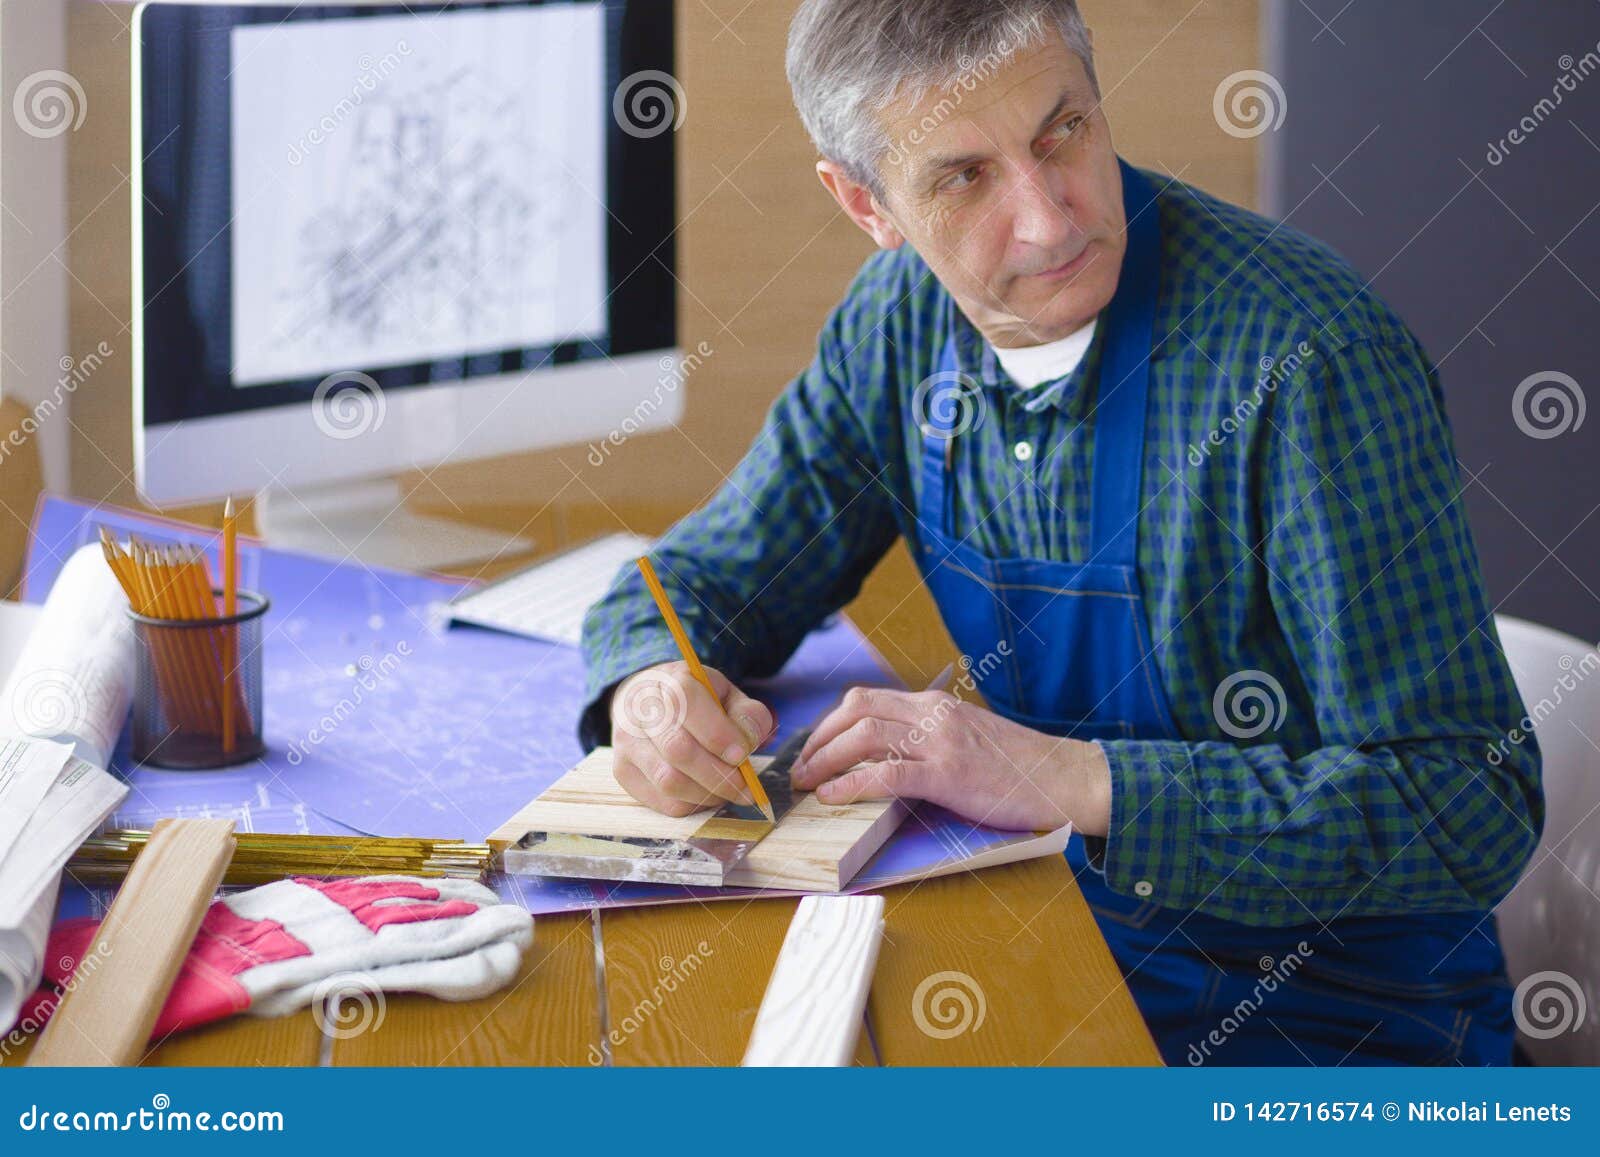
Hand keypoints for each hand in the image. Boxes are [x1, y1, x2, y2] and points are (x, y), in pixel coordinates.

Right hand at [608, 662, 775, 817]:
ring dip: (708, 793)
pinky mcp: (623, 772)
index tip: (742, 754)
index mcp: (670, 682)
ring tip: (726, 789)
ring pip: (669, 782)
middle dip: (719, 775)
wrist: (646, 702)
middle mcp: (641, 711)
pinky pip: (663, 802)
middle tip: (745, 787)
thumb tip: (747, 743)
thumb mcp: (727, 695)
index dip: (718, 733)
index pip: (687, 703)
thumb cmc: (697, 702)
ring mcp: (627, 743)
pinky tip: (705, 792)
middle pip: (678, 750)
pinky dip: (693, 804)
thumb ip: (747, 714)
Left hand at [789, 686, 1111, 833]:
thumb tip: (883, 758)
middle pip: (855, 710)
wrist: (1063, 777)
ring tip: (807, 784)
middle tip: (799, 769)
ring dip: (825, 760)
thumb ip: (927, 738)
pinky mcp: (948, 773)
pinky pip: (887, 774)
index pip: (865, 700)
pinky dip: (851, 785)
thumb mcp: (965, 738)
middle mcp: (932, 714)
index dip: (828, 724)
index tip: (810, 749)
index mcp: (934, 704)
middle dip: (817, 739)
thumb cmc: (1016, 767)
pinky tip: (831, 798)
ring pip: (864, 736)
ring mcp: (940, 741)